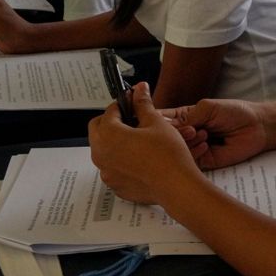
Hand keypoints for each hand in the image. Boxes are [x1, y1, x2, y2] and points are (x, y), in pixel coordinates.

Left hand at [89, 83, 202, 205]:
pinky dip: (121, 160)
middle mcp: (101, 154)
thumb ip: (143, 104)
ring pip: (104, 149)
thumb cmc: (167, 154)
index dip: (123, 104)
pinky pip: (112, 167)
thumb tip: (139, 89)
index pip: (109, 111)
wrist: (177, 186)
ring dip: (115, 141)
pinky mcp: (115, 185)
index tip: (134, 101)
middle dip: (113, 121)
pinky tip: (141, 158)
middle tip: (133, 119)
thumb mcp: (156, 122)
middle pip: (98, 130)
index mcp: (108, 135)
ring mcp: (106, 172)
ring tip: (138, 138)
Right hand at [162, 98, 275, 169]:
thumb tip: (166, 127)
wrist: (257, 127)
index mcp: (183, 118)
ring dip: (187, 143)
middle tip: (192, 129)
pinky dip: (194, 153)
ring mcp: (192, 149)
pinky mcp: (203, 162)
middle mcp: (185, 134)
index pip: (161, 121)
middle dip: (174, 134)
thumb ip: (187, 116)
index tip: (155, 122)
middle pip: (165, 139)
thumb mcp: (208, 107)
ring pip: (176, 152)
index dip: (155, 122)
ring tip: (203, 134)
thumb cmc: (234, 112)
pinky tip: (206, 145)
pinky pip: (190, 162)